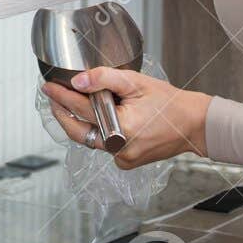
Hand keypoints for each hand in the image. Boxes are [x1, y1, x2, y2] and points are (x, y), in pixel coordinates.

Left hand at [43, 68, 213, 169]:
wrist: (193, 124)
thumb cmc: (169, 102)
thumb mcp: (136, 82)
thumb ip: (104, 79)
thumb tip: (78, 82)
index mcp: (120, 127)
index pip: (80, 109)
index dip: (61, 96)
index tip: (48, 87)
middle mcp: (118, 148)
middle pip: (78, 132)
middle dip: (62, 114)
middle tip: (52, 98)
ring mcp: (122, 158)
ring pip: (91, 140)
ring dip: (81, 123)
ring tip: (74, 103)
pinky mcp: (126, 162)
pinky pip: (105, 147)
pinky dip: (100, 133)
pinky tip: (104, 119)